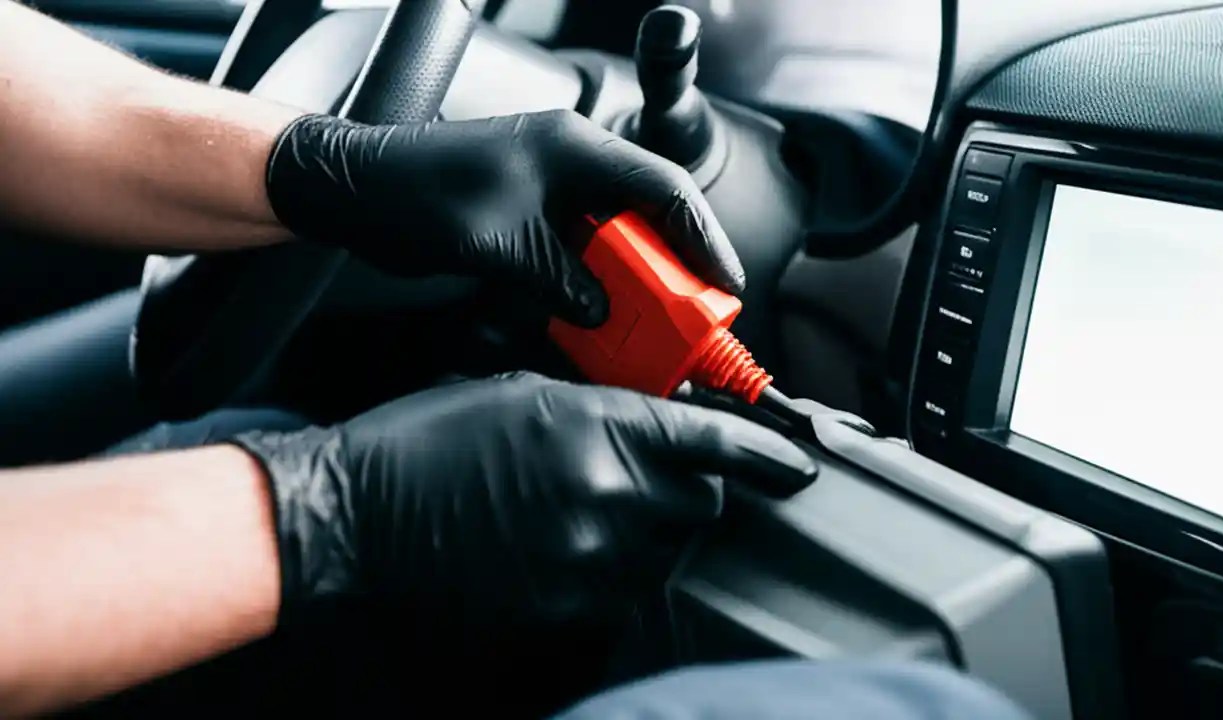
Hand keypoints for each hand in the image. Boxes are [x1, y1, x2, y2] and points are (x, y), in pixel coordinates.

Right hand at [232, 372, 814, 625]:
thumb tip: (668, 423)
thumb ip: (609, 407)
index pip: (716, 442)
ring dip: (646, 534)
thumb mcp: (525, 394)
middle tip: (637, 477)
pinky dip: (612, 574)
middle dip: (684, 489)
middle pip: (702, 504)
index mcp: (600, 430)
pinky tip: (561, 551)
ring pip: (665, 553)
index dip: (768, 454)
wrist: (359, 515)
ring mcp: (589, 565)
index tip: (797, 466)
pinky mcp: (566, 613)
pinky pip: (624, 595)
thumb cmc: (431, 442)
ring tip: (581, 515)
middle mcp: (607, 499)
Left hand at [264, 110, 742, 326]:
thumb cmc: (412, 193)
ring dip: (636, 278)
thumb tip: (602, 315)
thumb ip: (560, 282)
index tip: (724, 283)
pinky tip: (600, 314)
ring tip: (654, 324)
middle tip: (694, 314)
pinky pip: (582, 249)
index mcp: (574, 148)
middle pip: (649, 214)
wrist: (352, 190)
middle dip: (676, 266)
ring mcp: (551, 187)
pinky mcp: (531, 214)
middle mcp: (571, 162)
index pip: (665, 189)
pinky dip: (597, 281)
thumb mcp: (498, 247)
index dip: (703, 238)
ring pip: (618, 235)